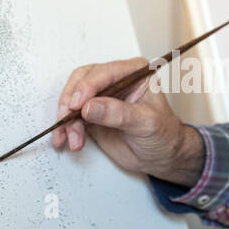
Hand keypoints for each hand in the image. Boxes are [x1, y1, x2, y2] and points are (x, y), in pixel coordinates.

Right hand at [51, 58, 204, 185]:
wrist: (162, 157)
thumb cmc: (164, 135)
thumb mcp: (146, 123)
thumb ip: (118, 113)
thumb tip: (89, 107)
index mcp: (134, 73)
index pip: (105, 72)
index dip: (87, 87)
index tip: (77, 104)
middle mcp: (116, 80)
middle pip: (82, 81)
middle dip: (71, 101)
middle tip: (67, 119)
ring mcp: (102, 97)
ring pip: (73, 99)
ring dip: (66, 119)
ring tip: (72, 139)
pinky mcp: (92, 114)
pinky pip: (71, 117)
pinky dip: (65, 128)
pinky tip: (65, 140)